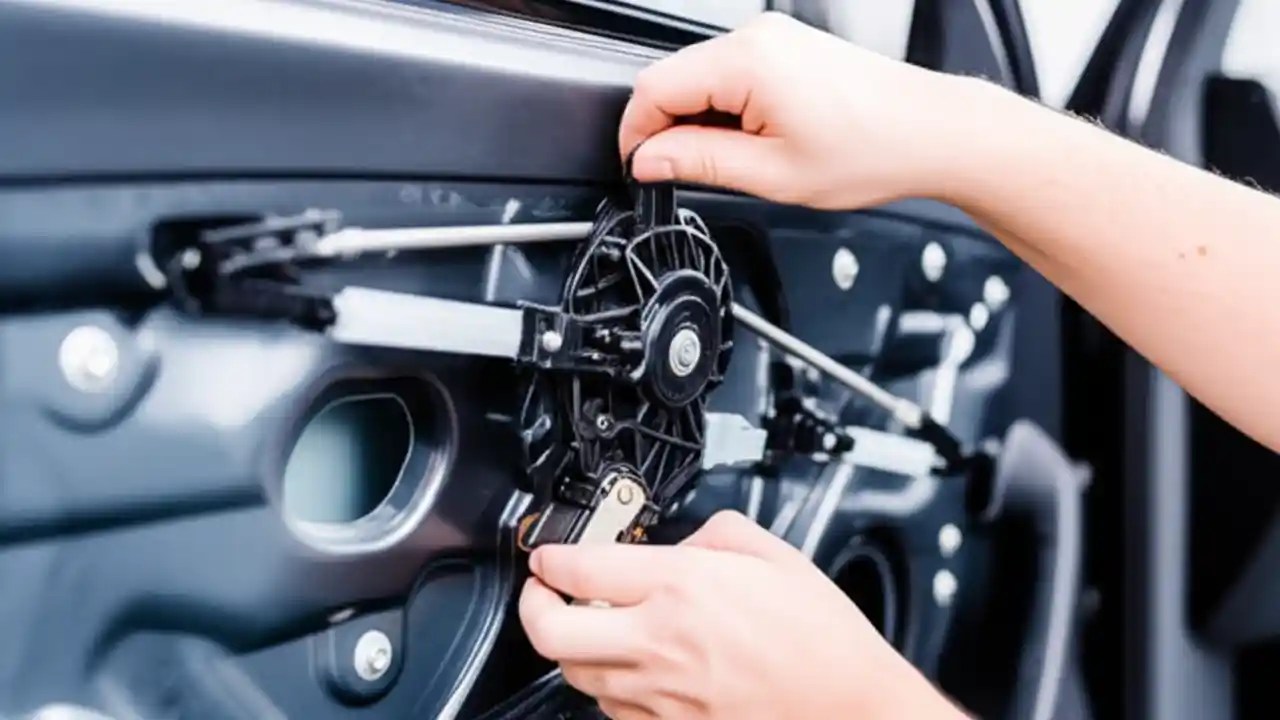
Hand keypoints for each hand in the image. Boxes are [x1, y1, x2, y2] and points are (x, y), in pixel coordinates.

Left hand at [518, 511, 966, 718]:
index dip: (549, 556)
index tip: (548, 554)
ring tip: (586, 625)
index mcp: (681, 588)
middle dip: (532, 605)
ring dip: (569, 645)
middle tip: (541, 590)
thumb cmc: (821, 637)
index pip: (577, 568)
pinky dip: (606, 682)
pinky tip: (628, 663)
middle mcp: (659, 642)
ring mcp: (660, 694)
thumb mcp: (772, 555)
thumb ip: (713, 534)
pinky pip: (611, 707)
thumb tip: (679, 541)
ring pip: (575, 673)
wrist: (851, 706)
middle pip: (550, 632)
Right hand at [619, 12, 981, 209]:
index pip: (653, 89)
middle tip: (683, 174)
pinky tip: (753, 139)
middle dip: (665, 128)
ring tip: (736, 159)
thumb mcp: (772, 174)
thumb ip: (699, 162)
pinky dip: (725, 108)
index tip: (640, 168)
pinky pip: (729, 72)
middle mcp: (756, 36)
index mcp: (747, 62)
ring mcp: (772, 37)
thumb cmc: (873, 149)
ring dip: (697, 119)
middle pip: (672, 78)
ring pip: (699, 76)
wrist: (931, 131)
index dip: (636, 134)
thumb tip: (648, 160)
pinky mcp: (785, 46)